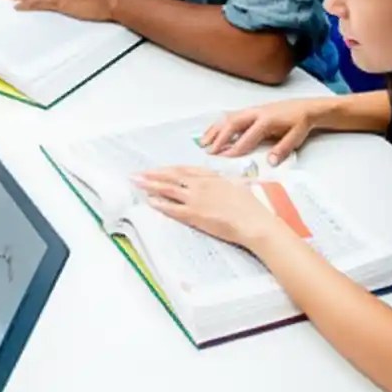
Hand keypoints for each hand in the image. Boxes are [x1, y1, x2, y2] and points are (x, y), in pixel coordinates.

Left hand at [132, 167, 285, 251]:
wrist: (255, 222)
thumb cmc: (252, 207)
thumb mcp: (238, 187)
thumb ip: (225, 184)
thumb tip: (222, 183)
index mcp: (212, 177)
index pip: (184, 169)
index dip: (168, 169)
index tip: (156, 169)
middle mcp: (202, 184)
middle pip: (171, 176)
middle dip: (152, 174)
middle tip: (137, 174)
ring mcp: (197, 198)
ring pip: (168, 189)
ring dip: (150, 185)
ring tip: (136, 183)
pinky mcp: (195, 214)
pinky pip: (173, 208)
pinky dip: (160, 204)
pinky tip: (150, 202)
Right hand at [200, 98, 324, 164]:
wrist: (306, 107)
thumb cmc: (300, 123)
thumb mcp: (296, 137)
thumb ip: (283, 149)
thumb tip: (270, 162)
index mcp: (267, 120)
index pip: (247, 136)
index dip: (235, 148)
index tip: (225, 157)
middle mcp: (256, 113)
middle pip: (232, 124)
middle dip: (219, 138)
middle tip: (209, 151)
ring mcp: (251, 110)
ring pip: (228, 118)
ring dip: (214, 130)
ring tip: (203, 142)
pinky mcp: (249, 110)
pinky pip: (230, 116)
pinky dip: (219, 125)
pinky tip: (211, 132)